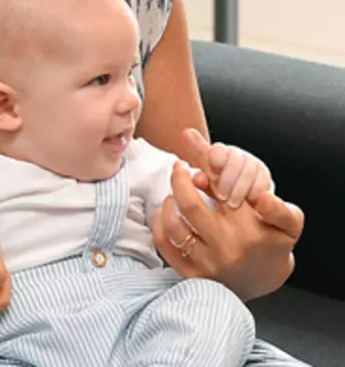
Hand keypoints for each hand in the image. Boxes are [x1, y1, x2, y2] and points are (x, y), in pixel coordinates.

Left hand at [152, 131, 302, 299]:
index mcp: (249, 230)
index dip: (206, 173)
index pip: (220, 192)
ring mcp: (206, 263)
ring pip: (172, 224)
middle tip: (180, 168)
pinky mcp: (190, 274)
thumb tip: (260, 194)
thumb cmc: (274, 245)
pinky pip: (163, 244)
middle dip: (179, 178)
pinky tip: (167, 212)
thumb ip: (279, 207)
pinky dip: (159, 223)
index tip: (201, 168)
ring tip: (176, 193)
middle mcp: (225, 247)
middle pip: (189, 204)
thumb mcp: (290, 224)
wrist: (265, 281)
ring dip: (168, 201)